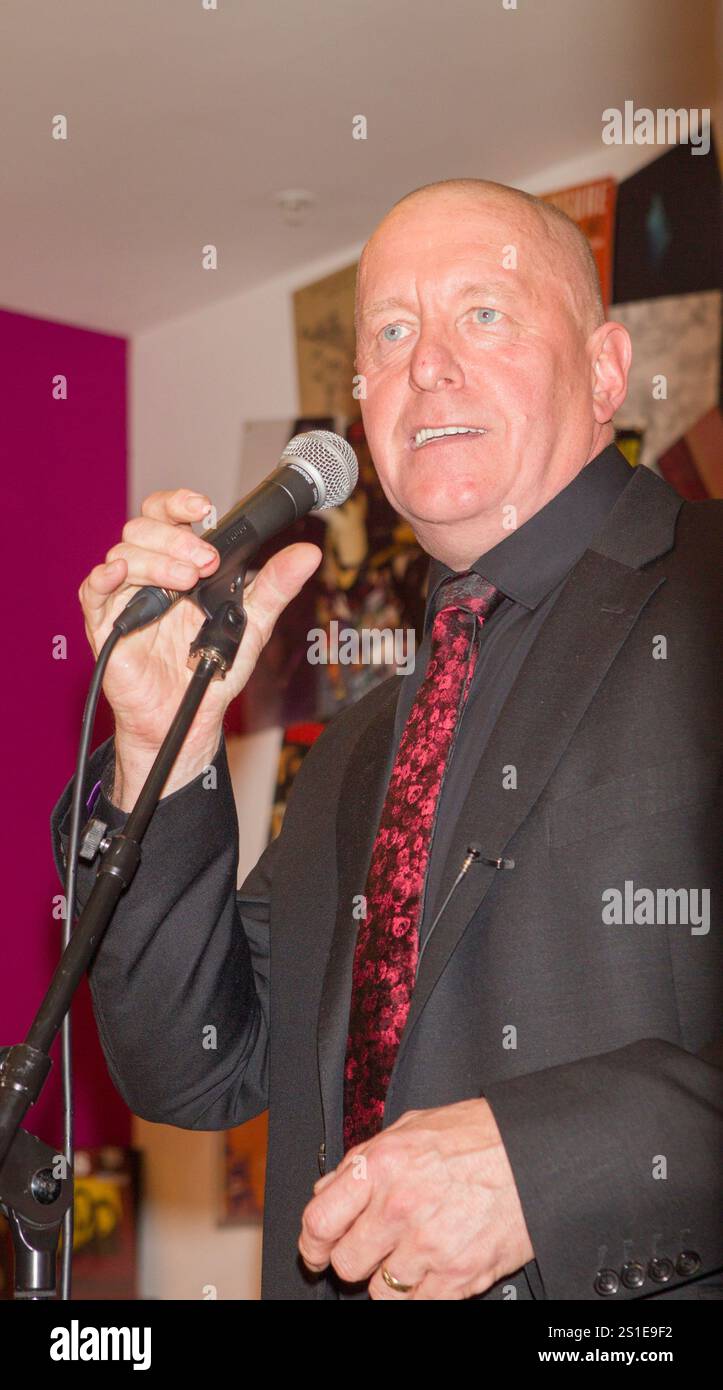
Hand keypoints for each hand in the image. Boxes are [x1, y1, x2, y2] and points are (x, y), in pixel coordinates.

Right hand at [78, 486, 320, 770]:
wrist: (190, 716)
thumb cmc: (212, 668)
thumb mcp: (252, 623)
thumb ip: (276, 586)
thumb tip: (308, 553)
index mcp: (178, 564)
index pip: (166, 515)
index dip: (178, 502)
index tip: (204, 506)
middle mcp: (148, 575)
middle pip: (142, 528)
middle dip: (176, 537)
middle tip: (206, 563)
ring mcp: (125, 598)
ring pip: (123, 555)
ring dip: (156, 561)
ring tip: (187, 582)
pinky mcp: (105, 626)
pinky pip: (92, 593)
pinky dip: (103, 579)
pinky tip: (119, 575)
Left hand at [298, 1099, 533, 1299]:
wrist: (535, 1153)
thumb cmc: (480, 1136)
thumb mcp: (411, 1128)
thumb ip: (364, 1160)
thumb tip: (329, 1189)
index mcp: (382, 1165)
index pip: (319, 1220)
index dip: (312, 1243)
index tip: (316, 1251)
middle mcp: (399, 1206)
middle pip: (346, 1263)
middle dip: (355, 1258)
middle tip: (372, 1247)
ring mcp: (428, 1245)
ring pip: (380, 1290)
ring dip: (391, 1275)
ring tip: (415, 1249)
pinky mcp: (457, 1275)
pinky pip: (416, 1305)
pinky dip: (420, 1293)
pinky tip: (433, 1267)